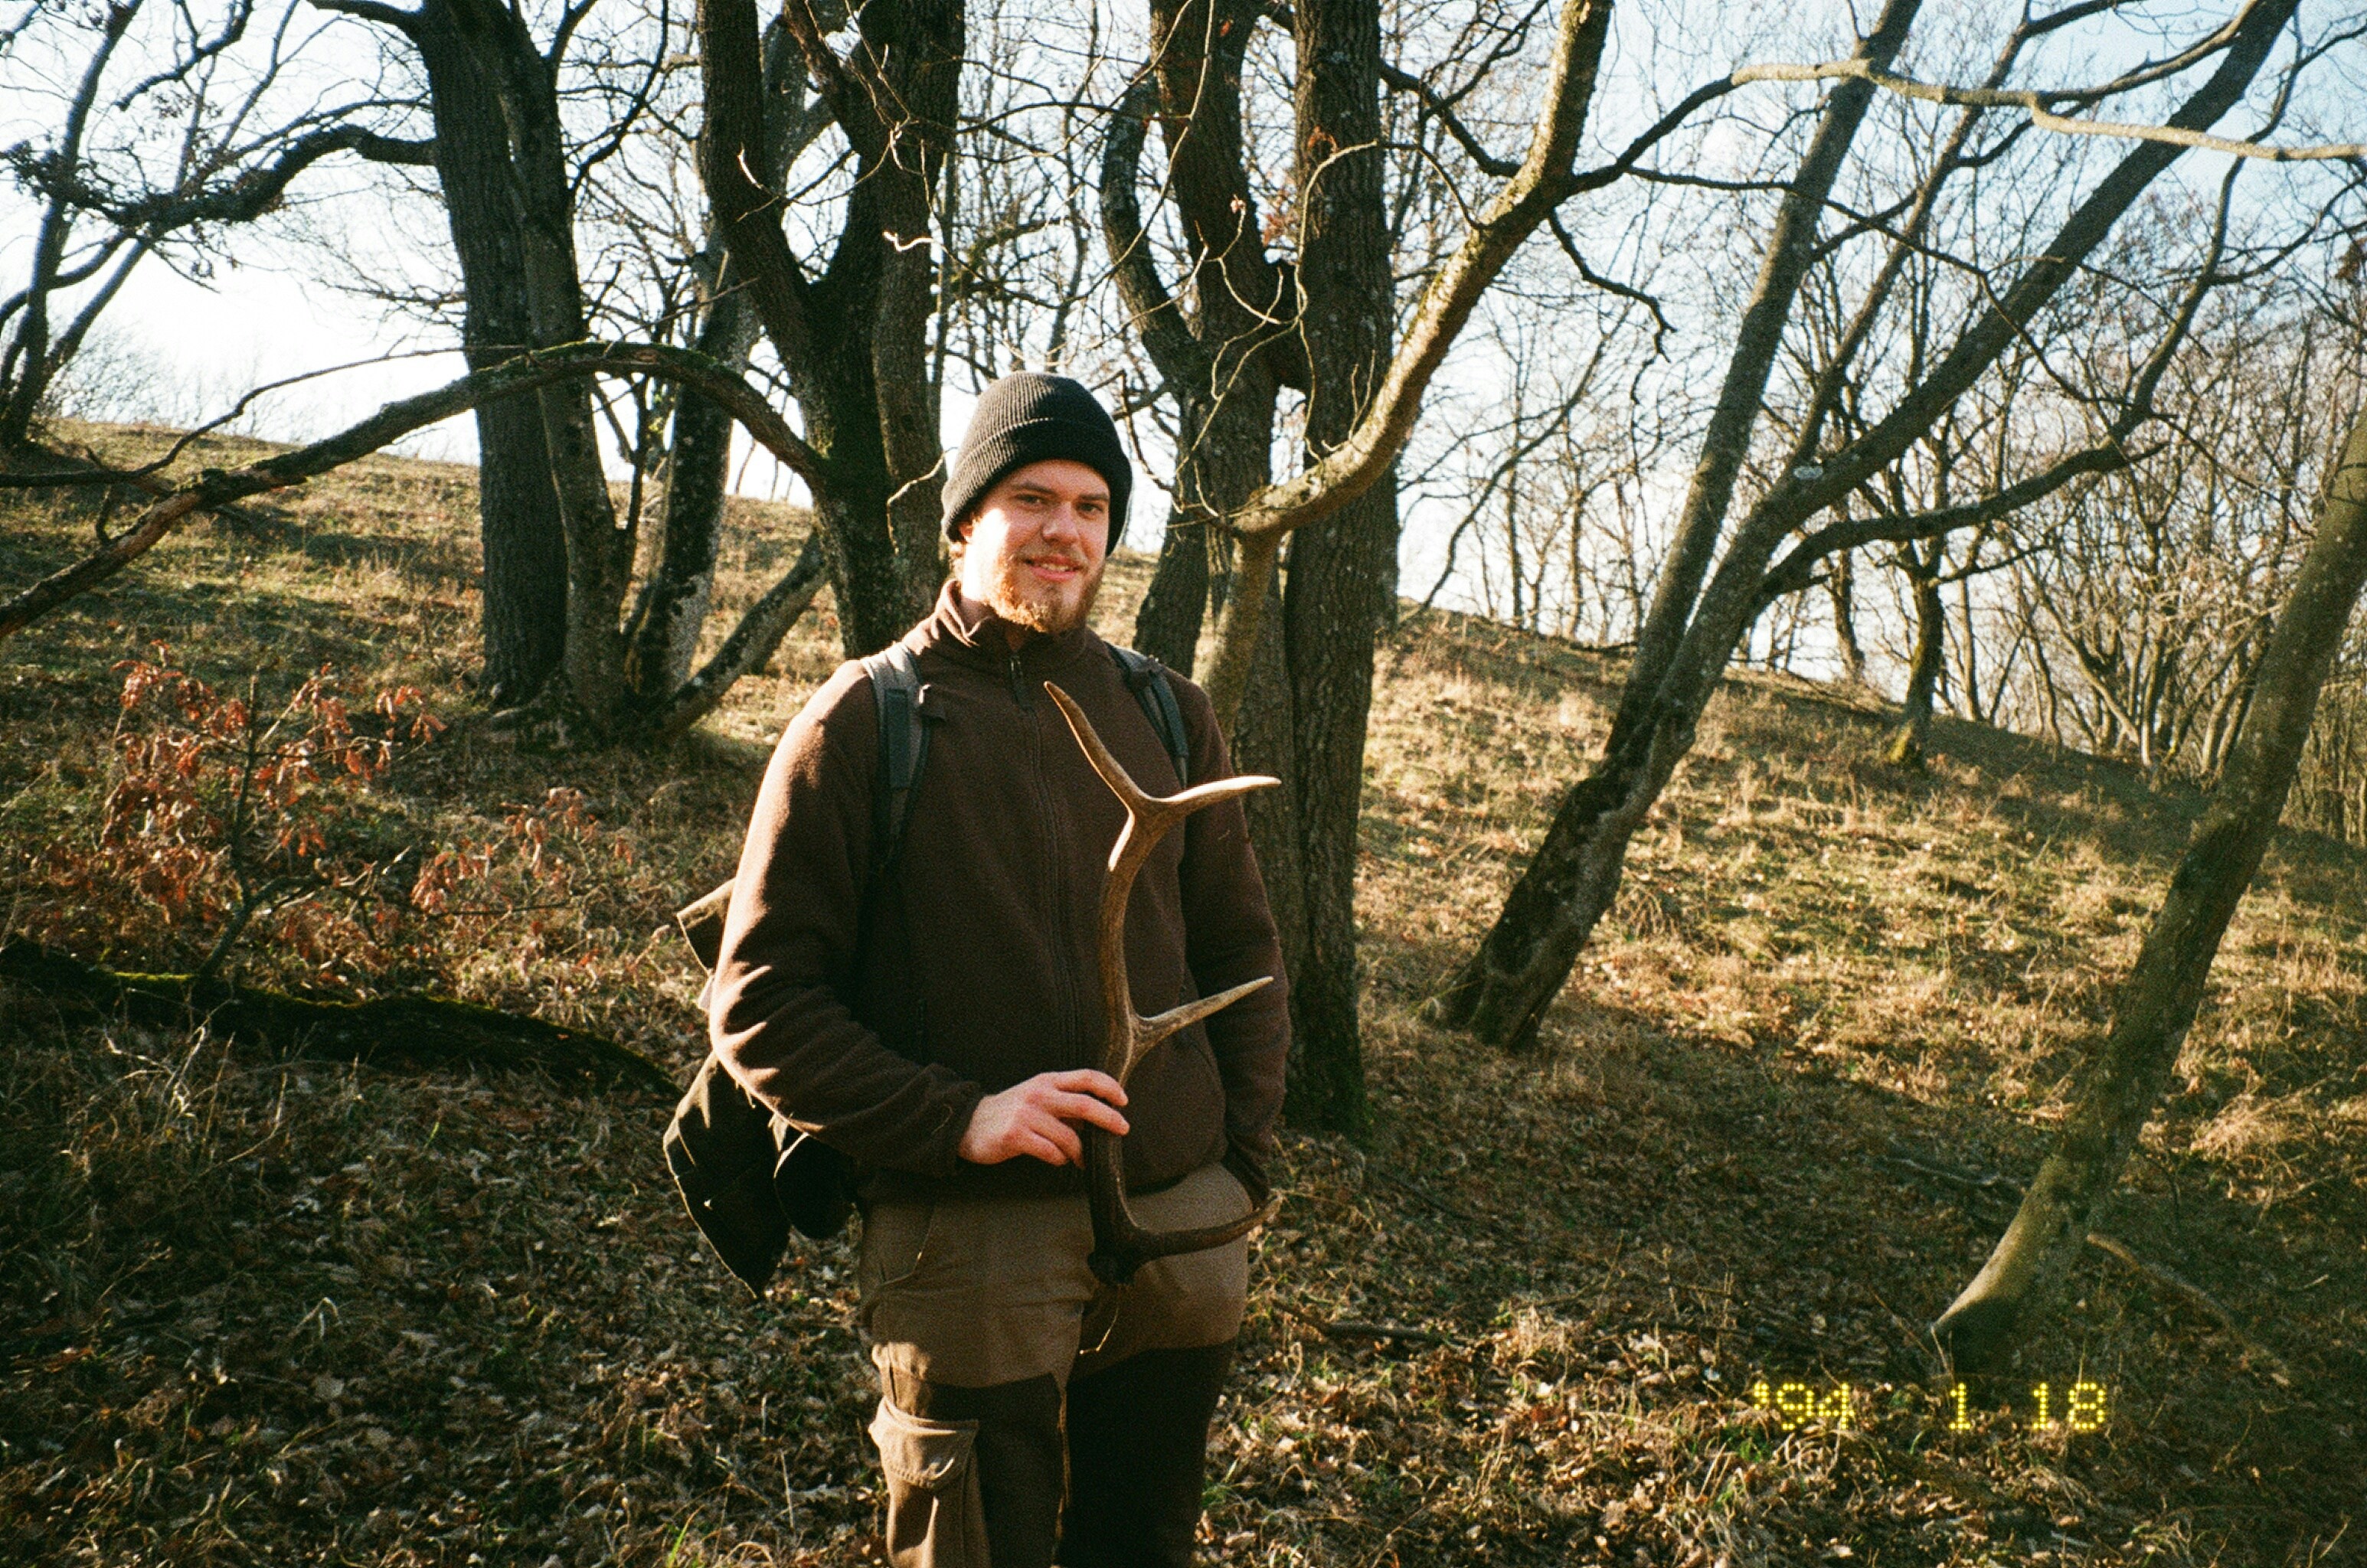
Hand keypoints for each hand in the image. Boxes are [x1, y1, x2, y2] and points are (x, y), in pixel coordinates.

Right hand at [957, 1070, 1128, 1166]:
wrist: (969, 1123)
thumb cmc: (1010, 1112)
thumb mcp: (1037, 1097)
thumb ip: (1065, 1103)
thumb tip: (1099, 1118)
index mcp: (1047, 1081)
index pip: (1086, 1077)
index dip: (1109, 1087)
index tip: (1124, 1100)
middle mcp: (1039, 1094)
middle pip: (1085, 1105)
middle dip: (1109, 1119)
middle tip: (1123, 1130)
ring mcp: (1026, 1115)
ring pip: (1069, 1136)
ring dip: (1081, 1151)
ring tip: (1082, 1159)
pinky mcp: (1016, 1136)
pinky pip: (1050, 1152)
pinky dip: (1059, 1159)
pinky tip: (1057, 1159)